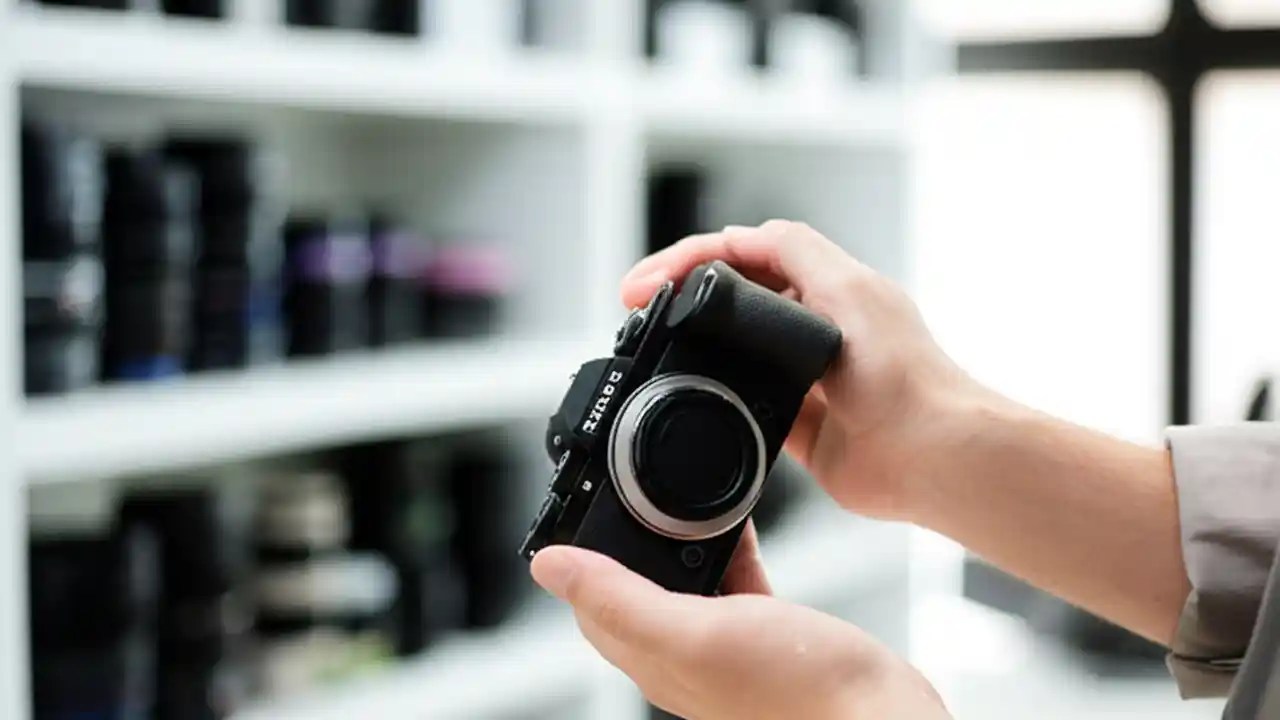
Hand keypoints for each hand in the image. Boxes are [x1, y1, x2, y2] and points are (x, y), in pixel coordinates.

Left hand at [531, 524, 948, 719]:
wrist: (881, 718)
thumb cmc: (800, 691)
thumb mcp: (696, 631)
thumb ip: (620, 598)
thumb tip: (548, 567)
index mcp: (655, 657)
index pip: (592, 603)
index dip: (582, 555)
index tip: (582, 508)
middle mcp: (686, 655)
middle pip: (636, 586)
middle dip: (631, 539)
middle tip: (635, 493)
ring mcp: (727, 646)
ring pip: (685, 580)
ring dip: (681, 540)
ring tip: (688, 498)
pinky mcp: (768, 634)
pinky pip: (735, 582)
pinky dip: (731, 549)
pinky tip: (744, 527)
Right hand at [623, 221, 985, 520]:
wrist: (929, 456)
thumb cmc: (905, 376)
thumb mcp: (847, 289)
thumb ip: (795, 252)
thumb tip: (739, 234)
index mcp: (832, 287)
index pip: (749, 253)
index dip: (692, 259)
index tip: (647, 282)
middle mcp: (819, 328)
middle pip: (735, 297)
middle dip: (684, 295)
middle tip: (636, 307)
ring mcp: (807, 378)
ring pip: (734, 351)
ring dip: (694, 346)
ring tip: (652, 345)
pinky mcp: (801, 428)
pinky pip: (745, 407)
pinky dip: (717, 399)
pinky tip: (692, 395)